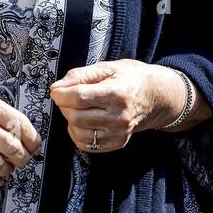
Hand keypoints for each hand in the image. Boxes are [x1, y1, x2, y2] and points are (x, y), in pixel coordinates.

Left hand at [49, 59, 181, 152]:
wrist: (156, 95)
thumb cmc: (131, 78)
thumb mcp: (107, 67)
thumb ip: (80, 75)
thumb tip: (57, 87)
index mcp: (116, 93)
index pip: (78, 97)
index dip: (61, 94)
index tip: (56, 90)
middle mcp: (119, 117)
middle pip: (76, 116)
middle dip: (64, 106)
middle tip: (68, 97)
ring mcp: (119, 133)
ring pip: (79, 132)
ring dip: (71, 120)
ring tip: (78, 109)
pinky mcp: (118, 143)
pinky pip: (87, 145)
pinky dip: (78, 134)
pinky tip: (84, 121)